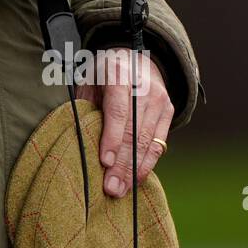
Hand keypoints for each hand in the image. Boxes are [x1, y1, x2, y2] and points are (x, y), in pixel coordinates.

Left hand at [75, 48, 173, 197]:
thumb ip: (85, 104)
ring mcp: (160, 100)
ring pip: (148, 141)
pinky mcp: (169, 111)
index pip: (118, 110)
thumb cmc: (104, 72)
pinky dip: (147, 164)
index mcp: (119, 74)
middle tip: (110, 188)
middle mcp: (144, 88)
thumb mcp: (88, 78)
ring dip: (134, 170)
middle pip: (134, 131)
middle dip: (123, 163)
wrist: (137, 57)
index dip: (112, 137)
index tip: (104, 161)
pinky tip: (135, 180)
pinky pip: (159, 143)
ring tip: (121, 190)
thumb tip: (79, 136)